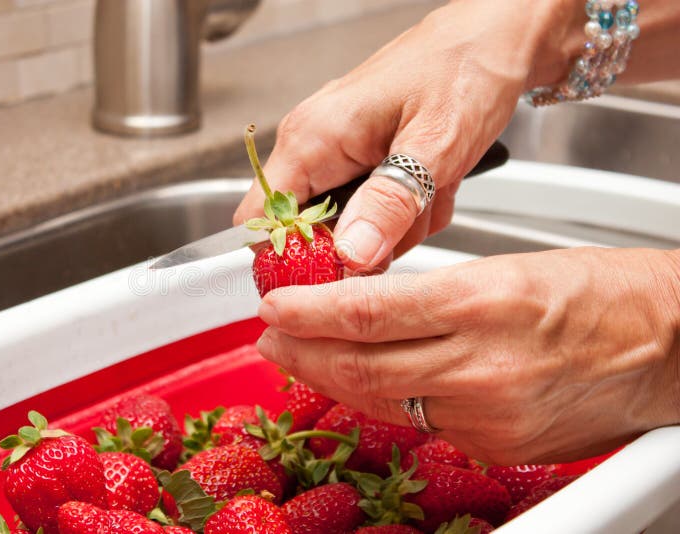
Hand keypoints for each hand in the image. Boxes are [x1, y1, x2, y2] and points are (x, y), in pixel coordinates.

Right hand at [234, 0, 582, 271]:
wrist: (500, 35)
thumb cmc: (467, 65)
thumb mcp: (435, 142)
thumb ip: (390, 203)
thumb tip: (350, 255)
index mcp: (313, 138)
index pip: (260, 221)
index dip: (290, 260)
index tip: (338, 277)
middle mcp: (316, 146)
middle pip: (311, 234)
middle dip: (365, 244)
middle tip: (411, 218)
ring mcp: (340, 154)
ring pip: (351, 228)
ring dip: (397, 227)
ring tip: (434, 188)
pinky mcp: (365, 160)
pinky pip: (374, 211)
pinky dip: (410, 211)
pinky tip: (436, 183)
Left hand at [255, 247, 679, 464]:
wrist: (669, 347)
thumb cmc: (604, 295)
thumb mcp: (511, 268)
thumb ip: (434, 297)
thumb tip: (367, 310)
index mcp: (485, 300)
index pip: (369, 310)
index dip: (309, 310)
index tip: (275, 304)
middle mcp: (483, 364)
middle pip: (363, 365)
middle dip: (303, 353)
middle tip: (271, 338)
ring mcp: (489, 413)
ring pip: (384, 399)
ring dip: (334, 380)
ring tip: (301, 360)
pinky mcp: (497, 442)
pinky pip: (422, 422)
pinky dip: (385, 400)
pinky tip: (365, 384)